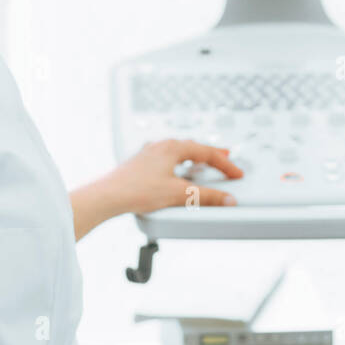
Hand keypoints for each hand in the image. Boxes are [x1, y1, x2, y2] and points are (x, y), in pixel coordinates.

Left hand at [103, 139, 243, 215]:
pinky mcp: (142, 164)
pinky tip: (178, 171)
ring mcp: (150, 153)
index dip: (225, 164)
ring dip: (195, 157)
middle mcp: (161, 146)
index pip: (207, 152)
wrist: (108, 195)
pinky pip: (168, 158)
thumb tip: (227, 199)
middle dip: (212, 154)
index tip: (236, 173)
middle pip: (194, 147)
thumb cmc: (136, 190)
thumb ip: (206, 197)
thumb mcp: (178, 194)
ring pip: (179, 152)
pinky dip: (180, 163)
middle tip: (226, 157)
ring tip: (205, 164)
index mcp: (172, 147)